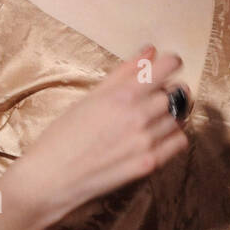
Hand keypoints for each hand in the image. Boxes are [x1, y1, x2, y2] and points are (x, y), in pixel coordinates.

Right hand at [2, 43, 192, 226]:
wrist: (50, 178)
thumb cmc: (64, 135)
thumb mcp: (91, 97)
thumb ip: (124, 73)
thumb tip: (150, 51)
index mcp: (122, 94)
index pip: (169, 67)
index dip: (172, 64)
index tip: (168, 67)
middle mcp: (138, 116)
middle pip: (176, 93)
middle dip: (168, 92)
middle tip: (152, 98)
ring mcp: (146, 141)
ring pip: (179, 118)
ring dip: (170, 115)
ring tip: (148, 120)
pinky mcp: (149, 163)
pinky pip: (179, 142)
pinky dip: (173, 136)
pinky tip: (156, 137)